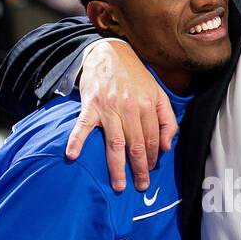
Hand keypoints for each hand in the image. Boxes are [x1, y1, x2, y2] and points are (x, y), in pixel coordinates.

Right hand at [66, 39, 176, 191]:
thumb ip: (167, 120)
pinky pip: (83, 126)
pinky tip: (73, 156)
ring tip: (119, 186)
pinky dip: (76, 140)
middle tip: (140, 187)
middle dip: (140, 170)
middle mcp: (129, 108)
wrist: (109, 52)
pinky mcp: (90, 106)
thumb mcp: (158, 93)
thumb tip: (166, 147)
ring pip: (115, 143)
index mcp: (147, 106)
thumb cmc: (135, 76)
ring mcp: (108, 108)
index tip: (151, 171)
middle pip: (136, 146)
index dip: (153, 158)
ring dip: (116, 167)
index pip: (152, 140)